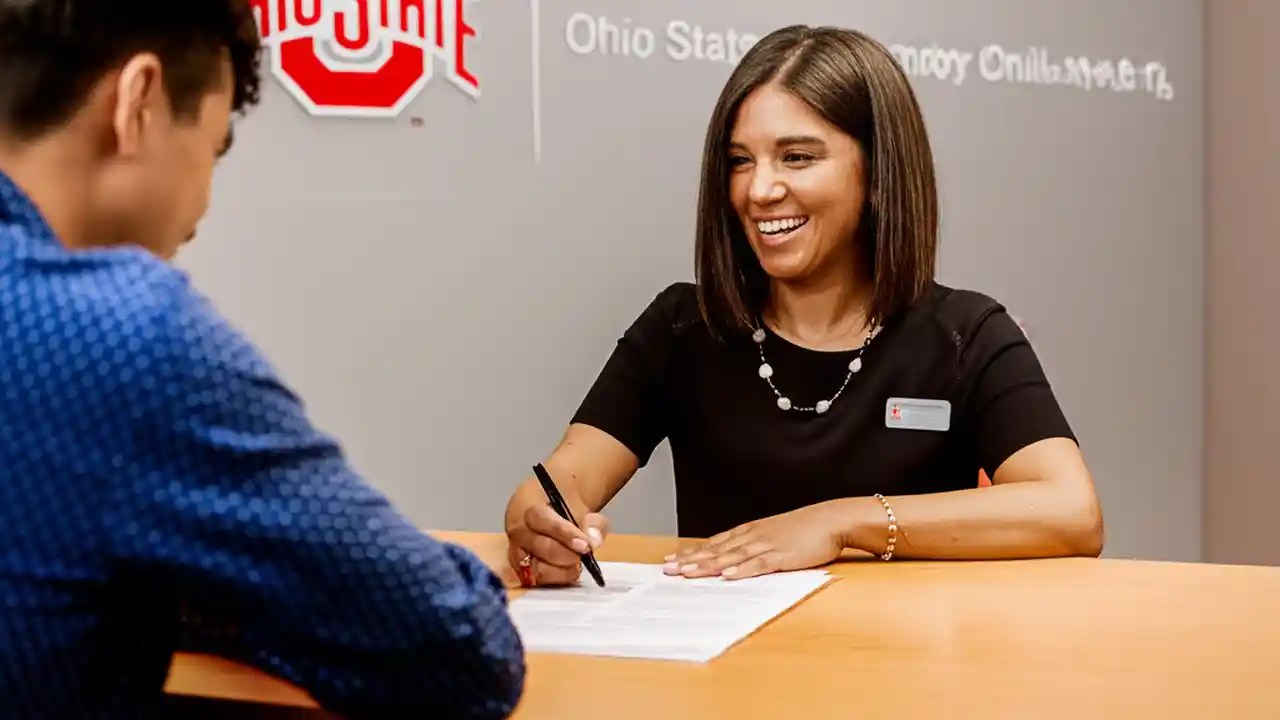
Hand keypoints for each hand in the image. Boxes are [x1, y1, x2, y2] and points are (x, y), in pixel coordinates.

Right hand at [506, 499, 608, 587]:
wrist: (544, 514)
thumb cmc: (561, 512)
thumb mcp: (582, 509)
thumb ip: (592, 523)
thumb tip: (594, 541)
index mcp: (528, 509)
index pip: (543, 520)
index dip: (565, 534)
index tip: (585, 544)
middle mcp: (518, 532)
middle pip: (540, 546)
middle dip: (566, 554)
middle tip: (584, 555)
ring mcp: (517, 554)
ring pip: (537, 568)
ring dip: (561, 570)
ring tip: (577, 564)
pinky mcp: (521, 573)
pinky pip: (538, 582)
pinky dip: (557, 578)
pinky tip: (568, 571)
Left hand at [663, 501, 847, 579]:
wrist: (832, 519)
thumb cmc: (805, 529)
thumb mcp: (775, 535)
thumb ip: (756, 546)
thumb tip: (736, 559)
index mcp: (750, 532)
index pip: (715, 544)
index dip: (692, 552)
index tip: (672, 559)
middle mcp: (753, 537)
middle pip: (716, 550)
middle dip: (690, 560)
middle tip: (667, 569)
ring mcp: (767, 545)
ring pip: (731, 557)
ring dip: (708, 565)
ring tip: (687, 573)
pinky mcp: (782, 555)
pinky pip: (759, 564)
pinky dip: (742, 569)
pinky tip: (727, 575)